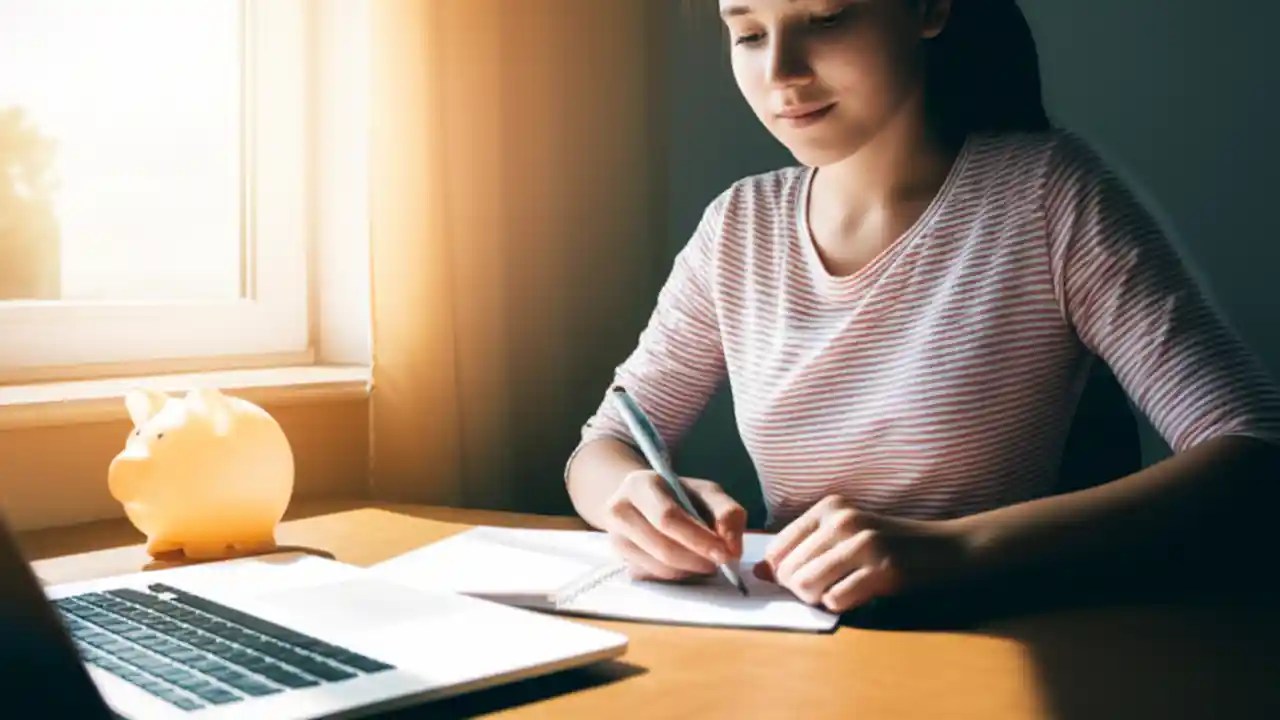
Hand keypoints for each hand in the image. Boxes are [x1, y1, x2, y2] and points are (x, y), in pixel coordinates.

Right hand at [602, 470, 746, 580]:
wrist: (641, 501)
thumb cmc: (678, 495)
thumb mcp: (706, 492)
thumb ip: (727, 512)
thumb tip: (732, 549)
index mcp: (640, 485)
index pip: (668, 518)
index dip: (698, 539)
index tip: (725, 554)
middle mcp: (619, 511)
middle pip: (663, 547)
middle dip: (698, 559)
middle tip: (720, 562)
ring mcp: (616, 539)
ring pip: (660, 568)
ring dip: (691, 570)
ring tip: (706, 560)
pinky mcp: (620, 561)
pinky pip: (655, 577)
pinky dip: (679, 575)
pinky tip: (688, 563)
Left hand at [756, 495, 970, 612]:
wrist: (946, 547)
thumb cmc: (889, 544)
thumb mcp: (845, 535)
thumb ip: (803, 550)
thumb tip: (759, 572)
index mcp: (829, 507)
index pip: (778, 548)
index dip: (781, 573)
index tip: (798, 580)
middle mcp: (843, 520)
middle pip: (788, 570)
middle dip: (798, 590)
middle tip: (823, 590)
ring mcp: (864, 543)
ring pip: (807, 585)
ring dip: (817, 599)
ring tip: (838, 592)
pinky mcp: (883, 570)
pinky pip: (836, 599)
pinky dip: (840, 605)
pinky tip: (857, 594)